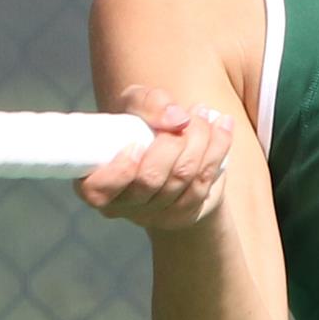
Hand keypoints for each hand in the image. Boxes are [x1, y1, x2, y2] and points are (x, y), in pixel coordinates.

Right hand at [76, 84, 234, 231]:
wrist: (169, 147)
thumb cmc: (140, 124)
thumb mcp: (135, 104)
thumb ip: (148, 103)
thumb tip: (177, 119)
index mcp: (96, 183)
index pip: (99, 190)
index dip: (121, 170)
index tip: (136, 144)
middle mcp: (123, 206)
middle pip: (150, 180)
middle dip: (174, 142)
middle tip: (188, 114)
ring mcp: (154, 216)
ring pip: (183, 180)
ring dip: (201, 140)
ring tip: (205, 114)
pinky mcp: (184, 215)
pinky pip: (204, 183)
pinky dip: (218, 149)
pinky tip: (222, 126)